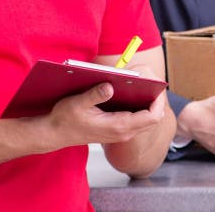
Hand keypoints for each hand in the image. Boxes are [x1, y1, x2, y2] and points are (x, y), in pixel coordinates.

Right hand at [44, 82, 163, 149]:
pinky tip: (130, 91)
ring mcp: (121, 132)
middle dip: (155, 99)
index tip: (158, 86)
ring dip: (147, 102)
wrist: (55, 133)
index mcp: (119, 126)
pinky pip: (136, 118)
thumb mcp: (77, 103)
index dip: (159, 102)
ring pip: (145, 118)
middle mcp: (123, 131)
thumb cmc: (65, 119)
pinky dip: (138, 106)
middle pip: (152, 117)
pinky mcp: (116, 129)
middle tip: (151, 80)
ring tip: (142, 83)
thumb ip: (95, 95)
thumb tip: (110, 86)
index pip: (152, 117)